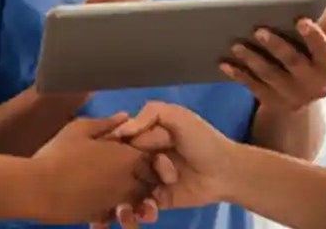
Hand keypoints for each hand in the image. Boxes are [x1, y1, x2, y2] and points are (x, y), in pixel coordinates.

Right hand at [30, 114, 157, 223]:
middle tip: (120, 168)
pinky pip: (118, 213)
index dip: (144, 153)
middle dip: (142, 175)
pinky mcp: (105, 217)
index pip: (153, 156)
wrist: (38, 189)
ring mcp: (119, 203)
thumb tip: (125, 116)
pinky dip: (114, 208)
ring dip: (130, 194)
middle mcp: (130, 182)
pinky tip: (96, 198)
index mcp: (128, 157)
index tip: (130, 150)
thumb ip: (107, 123)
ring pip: (136, 200)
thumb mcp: (80, 129)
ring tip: (107, 185)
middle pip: (149, 181)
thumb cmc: (59, 154)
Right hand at [110, 102, 239, 213]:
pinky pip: (139, 208)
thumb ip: (150, 114)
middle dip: (109, 178)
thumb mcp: (178, 116)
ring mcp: (149, 181)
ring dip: (121, 201)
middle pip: (115, 168)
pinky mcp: (157, 201)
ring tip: (127, 207)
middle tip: (109, 186)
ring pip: (124, 190)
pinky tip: (149, 209)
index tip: (99, 157)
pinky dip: (138, 212)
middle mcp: (142, 158)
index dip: (106, 149)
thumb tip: (120, 131)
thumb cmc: (202, 140)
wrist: (226, 171)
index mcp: (145, 135)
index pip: (117, 141)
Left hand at [222, 0, 325, 111]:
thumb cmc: (309, 58)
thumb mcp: (321, 41)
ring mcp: (293, 97)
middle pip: (295, 64)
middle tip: (258, 30)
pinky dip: (239, 74)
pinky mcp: (273, 105)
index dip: (315, 38)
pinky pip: (253, 88)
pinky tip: (225, 63)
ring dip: (252, 59)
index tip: (302, 21)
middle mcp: (314, 85)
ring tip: (235, 44)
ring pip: (271, 76)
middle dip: (277, 46)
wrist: (298, 96)